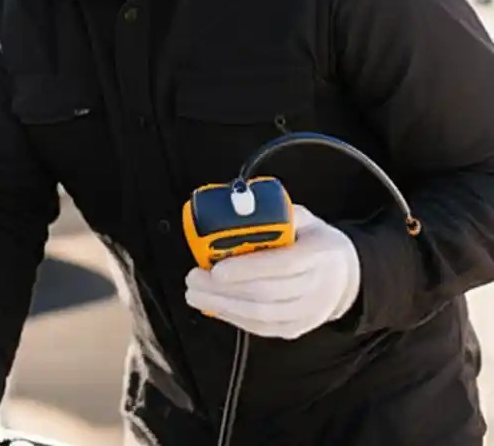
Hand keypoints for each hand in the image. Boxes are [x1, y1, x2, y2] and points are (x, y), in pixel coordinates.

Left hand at [184, 203, 360, 339]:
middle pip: (267, 293)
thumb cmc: (314, 243)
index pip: (284, 264)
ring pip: (262, 315)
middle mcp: (318, 286)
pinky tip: (213, 306)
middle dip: (224, 289)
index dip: (248, 268)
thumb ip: (275, 215)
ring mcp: (309, 312)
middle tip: (193, 278)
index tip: (216, 268)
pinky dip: (233, 318)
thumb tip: (237, 209)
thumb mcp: (304, 220)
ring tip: (194, 293)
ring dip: (222, 306)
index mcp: (320, 254)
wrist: (344, 276)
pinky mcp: (297, 328)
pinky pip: (262, 328)